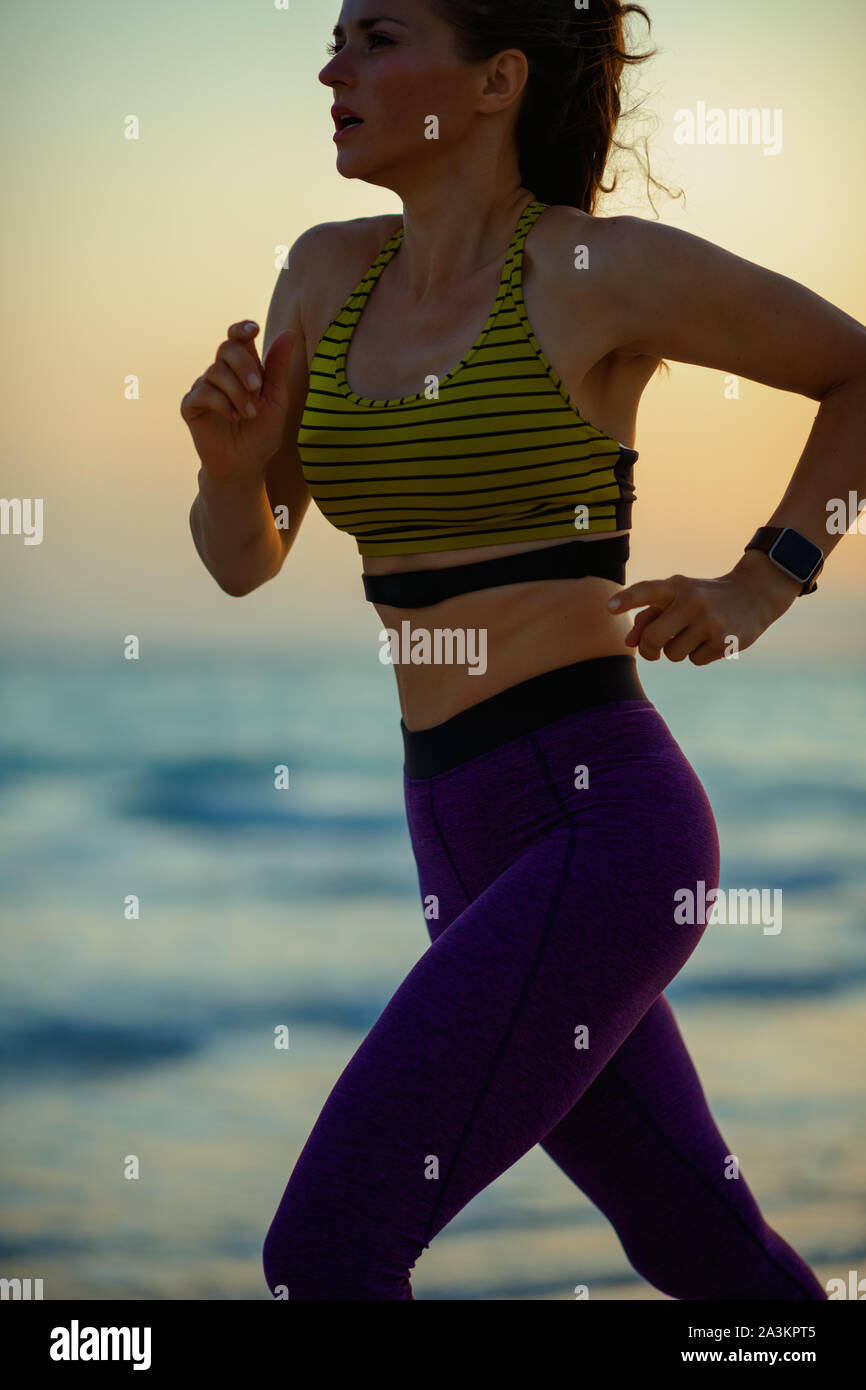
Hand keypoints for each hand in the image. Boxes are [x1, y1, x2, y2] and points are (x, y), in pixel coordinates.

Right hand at [180, 321, 296, 484]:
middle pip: (226, 349)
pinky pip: (202, 392)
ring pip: (215, 371)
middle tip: (257, 389)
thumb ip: (278, 368)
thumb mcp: (276, 400)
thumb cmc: (262, 434)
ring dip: (237, 392)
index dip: (242, 329)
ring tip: (249, 414)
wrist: (245, 465)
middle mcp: (221, 374)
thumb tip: (289, 333)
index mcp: (242, 368)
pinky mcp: (191, 406)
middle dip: (244, 366)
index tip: (253, 330)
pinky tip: (232, 418)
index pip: (237, 338)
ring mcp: (204, 388)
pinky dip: (221, 403)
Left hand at [607, 559, 800, 664]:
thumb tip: (629, 642)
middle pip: (653, 638)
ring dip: (678, 650)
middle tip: (653, 650)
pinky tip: (713, 639)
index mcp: (676, 586)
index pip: (647, 591)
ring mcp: (709, 621)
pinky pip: (695, 660)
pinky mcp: (724, 640)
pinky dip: (700, 655)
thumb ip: (650, 615)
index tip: (608, 608)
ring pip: (673, 654)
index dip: (627, 600)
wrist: (755, 593)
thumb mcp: (679, 597)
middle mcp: (692, 601)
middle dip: (648, 649)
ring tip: (695, 634)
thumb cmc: (704, 598)